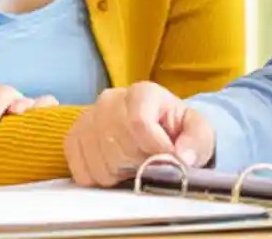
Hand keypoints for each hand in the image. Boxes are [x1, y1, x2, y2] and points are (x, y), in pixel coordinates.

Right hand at [64, 81, 216, 186]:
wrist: (155, 131)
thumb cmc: (176, 131)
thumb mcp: (199, 133)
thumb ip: (196, 142)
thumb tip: (182, 157)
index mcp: (142, 92)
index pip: (139, 123)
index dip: (154, 149)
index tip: (166, 158)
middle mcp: (109, 100)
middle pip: (118, 147)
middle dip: (139, 164)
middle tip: (150, 161)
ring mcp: (87, 119)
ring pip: (100, 164)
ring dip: (121, 174)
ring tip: (133, 163)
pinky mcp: (73, 139)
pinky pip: (82, 172)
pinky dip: (101, 179)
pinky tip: (115, 168)